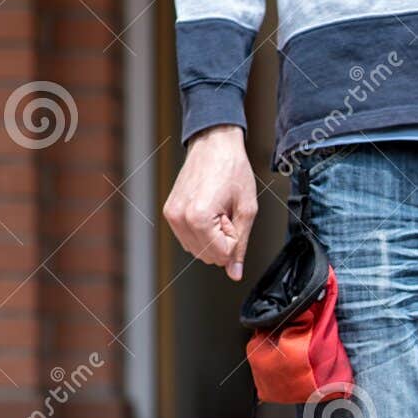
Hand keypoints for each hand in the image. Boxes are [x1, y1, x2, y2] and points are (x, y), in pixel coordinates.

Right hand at [162, 125, 258, 279]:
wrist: (214, 144)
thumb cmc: (232, 169)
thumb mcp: (247, 210)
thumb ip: (241, 244)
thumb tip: (235, 272)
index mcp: (198, 217)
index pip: (221, 256)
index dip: (234, 239)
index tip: (232, 217)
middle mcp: (180, 218)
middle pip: (208, 256)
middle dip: (223, 240)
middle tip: (226, 213)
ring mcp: (172, 215)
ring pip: (198, 250)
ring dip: (213, 237)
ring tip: (217, 210)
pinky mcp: (170, 212)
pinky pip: (189, 239)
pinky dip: (202, 232)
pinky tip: (208, 209)